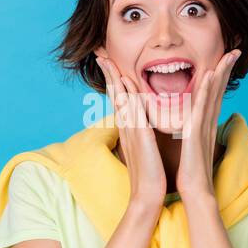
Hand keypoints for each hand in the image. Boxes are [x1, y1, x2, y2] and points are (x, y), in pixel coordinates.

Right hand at [95, 54, 166, 209]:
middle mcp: (125, 127)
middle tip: (99, 52)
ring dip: (112, 77)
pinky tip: (125, 80)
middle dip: (106, 71)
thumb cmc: (149, 173)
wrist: (147, 195)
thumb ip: (142, 133)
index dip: (112, 78)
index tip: (107, 61)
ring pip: (118, 98)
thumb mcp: (144, 148)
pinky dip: (127, 94)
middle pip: (113, 93)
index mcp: (129, 128)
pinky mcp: (138, 136)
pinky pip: (131, 110)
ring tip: (105, 59)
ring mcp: (129, 130)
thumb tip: (142, 121)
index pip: (118, 97)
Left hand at [175, 48, 239, 199]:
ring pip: (214, 95)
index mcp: (205, 126)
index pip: (213, 97)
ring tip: (228, 54)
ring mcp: (204, 127)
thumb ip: (192, 136)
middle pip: (219, 91)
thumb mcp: (191, 149)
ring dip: (220, 73)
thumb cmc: (190, 175)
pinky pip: (203, 107)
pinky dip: (207, 91)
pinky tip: (210, 75)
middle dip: (226, 69)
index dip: (219, 78)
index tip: (224, 61)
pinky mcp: (197, 134)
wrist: (194, 193)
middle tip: (234, 49)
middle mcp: (208, 124)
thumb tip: (189, 129)